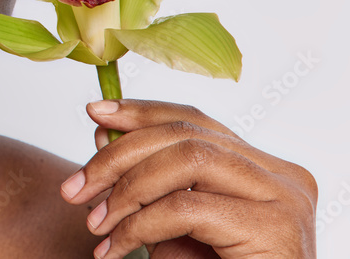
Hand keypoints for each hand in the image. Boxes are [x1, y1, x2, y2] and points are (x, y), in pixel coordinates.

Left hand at [60, 99, 316, 258]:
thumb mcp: (172, 226)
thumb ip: (146, 182)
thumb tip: (101, 134)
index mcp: (263, 167)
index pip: (194, 121)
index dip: (141, 113)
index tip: (94, 113)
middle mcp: (281, 175)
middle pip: (185, 135)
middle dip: (119, 156)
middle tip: (74, 188)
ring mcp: (284, 198)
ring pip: (188, 160)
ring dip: (127, 189)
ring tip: (95, 223)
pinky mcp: (275, 229)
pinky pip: (187, 209)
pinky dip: (140, 225)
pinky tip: (115, 247)